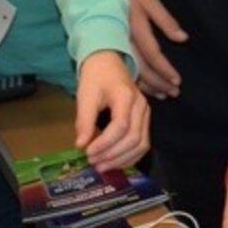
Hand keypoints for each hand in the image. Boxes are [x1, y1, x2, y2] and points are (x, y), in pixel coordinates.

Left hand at [74, 50, 147, 170]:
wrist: (108, 62)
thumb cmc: (95, 77)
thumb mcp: (85, 96)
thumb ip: (84, 121)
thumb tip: (80, 146)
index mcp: (126, 96)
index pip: (121, 126)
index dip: (105, 144)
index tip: (87, 153)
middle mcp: (141, 105)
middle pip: (134, 138)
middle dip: (113, 155)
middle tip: (93, 162)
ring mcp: (146, 113)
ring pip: (142, 144)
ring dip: (122, 160)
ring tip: (102, 166)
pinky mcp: (145, 119)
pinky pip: (143, 143)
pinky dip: (130, 157)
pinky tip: (114, 162)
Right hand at [121, 0, 185, 97]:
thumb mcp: (149, 1)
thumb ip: (166, 20)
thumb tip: (183, 38)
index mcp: (134, 27)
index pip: (152, 54)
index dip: (165, 69)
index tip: (177, 81)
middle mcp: (122, 41)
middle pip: (141, 68)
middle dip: (158, 83)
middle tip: (174, 93)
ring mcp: (112, 47)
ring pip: (130, 72)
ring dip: (147, 86)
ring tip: (163, 94)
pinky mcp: (107, 50)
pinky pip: (121, 70)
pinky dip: (133, 81)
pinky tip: (143, 89)